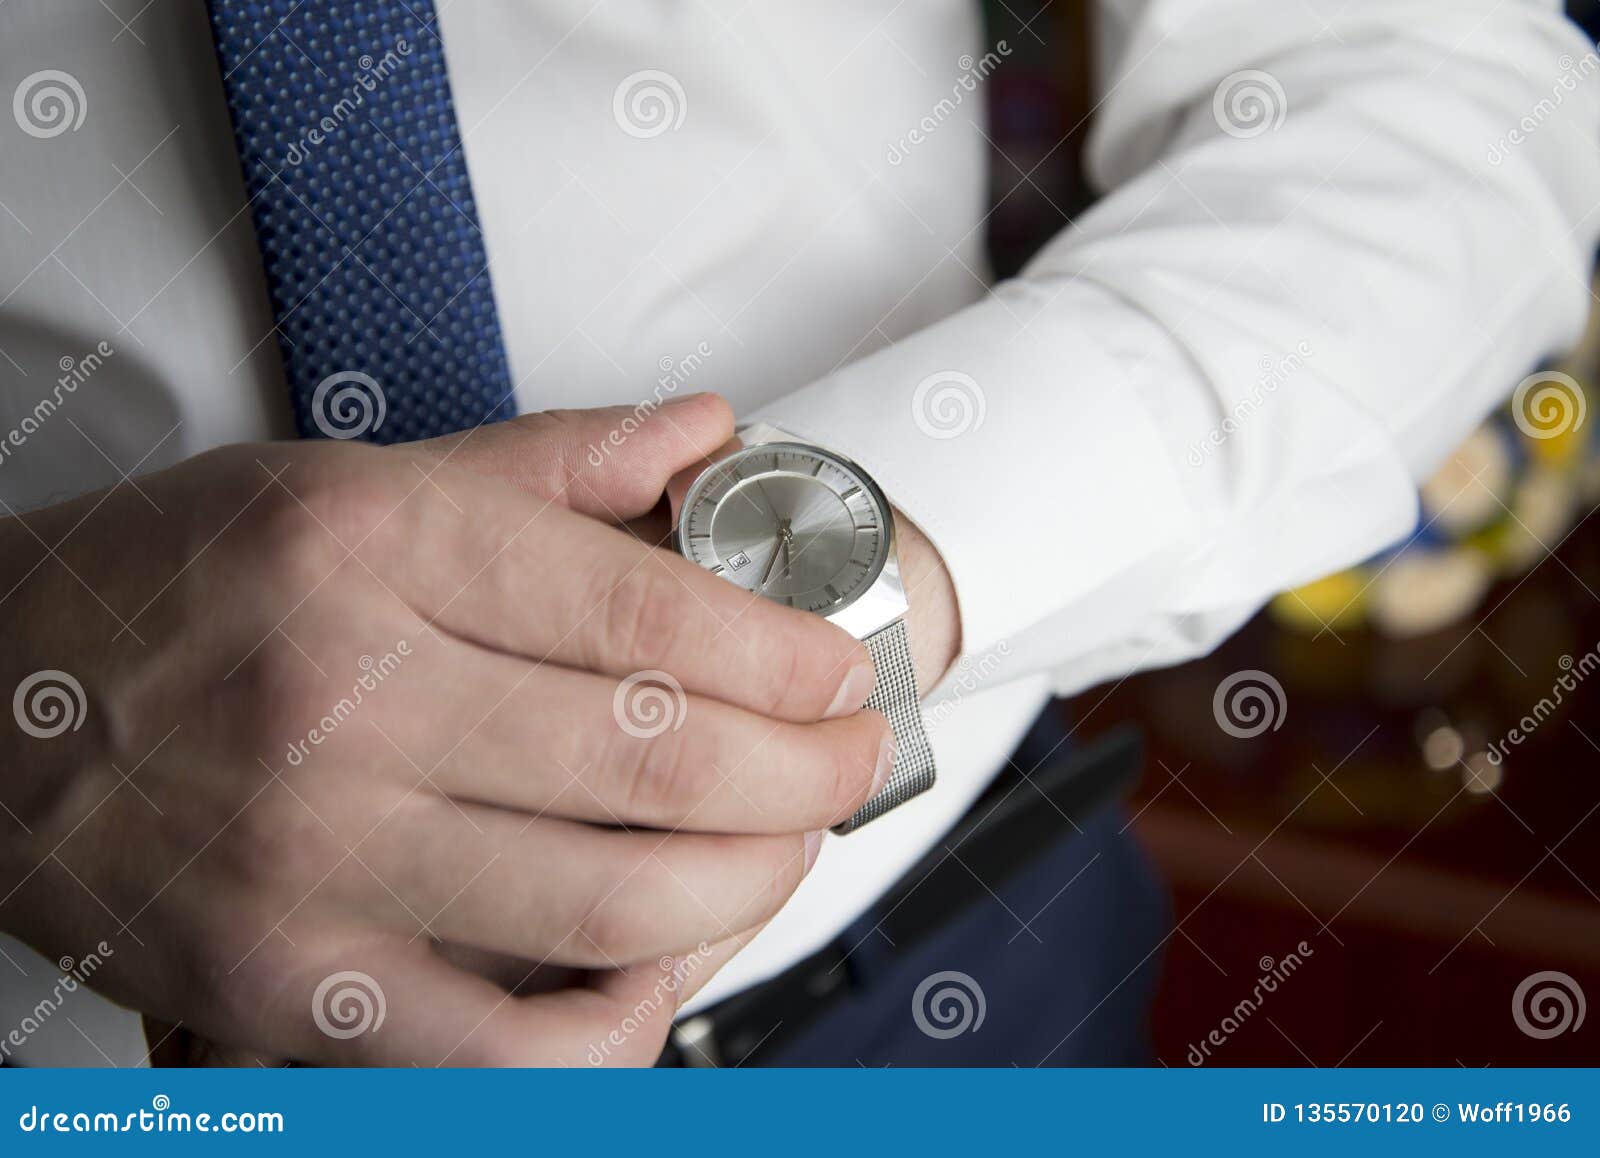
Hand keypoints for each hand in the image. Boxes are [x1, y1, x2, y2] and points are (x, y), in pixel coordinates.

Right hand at [0, 394, 890, 1065]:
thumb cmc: (178, 583)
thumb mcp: (347, 477)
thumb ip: (546, 462)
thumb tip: (706, 434)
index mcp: (372, 549)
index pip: (649, 611)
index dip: (786, 654)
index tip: (844, 671)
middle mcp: (341, 701)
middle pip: (659, 757)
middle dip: (807, 770)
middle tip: (855, 758)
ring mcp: (311, 859)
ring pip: (611, 902)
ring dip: (747, 880)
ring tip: (785, 842)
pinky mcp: (283, 981)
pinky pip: (499, 1045)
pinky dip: (615, 1026)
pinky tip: (660, 969)